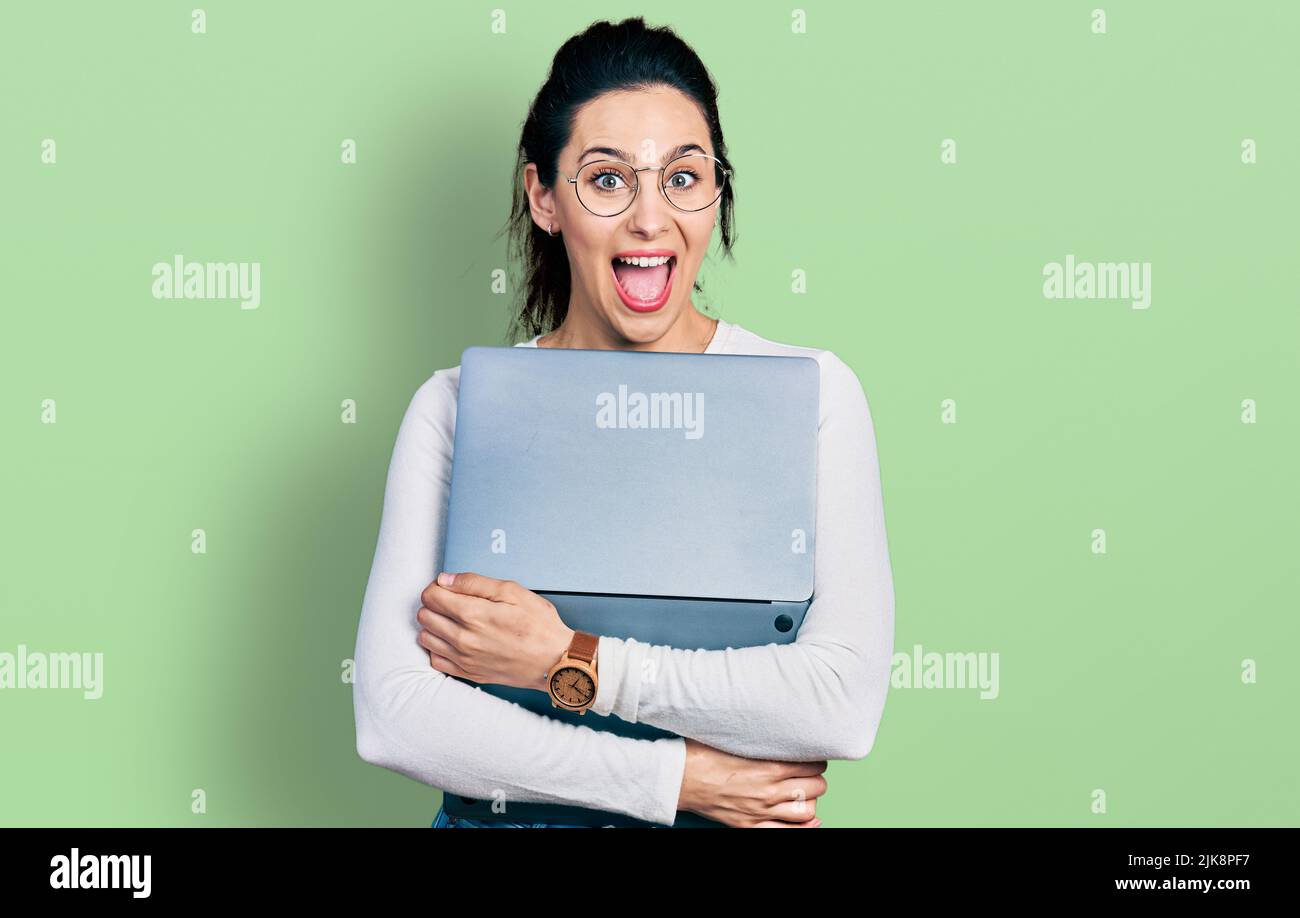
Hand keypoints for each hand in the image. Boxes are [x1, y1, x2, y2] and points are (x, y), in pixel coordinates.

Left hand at [416, 571, 574, 690]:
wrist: (554, 661)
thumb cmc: (539, 625)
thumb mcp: (513, 591)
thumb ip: (475, 583)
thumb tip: (446, 580)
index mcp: (473, 614)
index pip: (431, 596)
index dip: (436, 587)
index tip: (447, 587)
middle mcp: (463, 638)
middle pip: (425, 616)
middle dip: (434, 604)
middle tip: (452, 601)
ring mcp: (464, 659)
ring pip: (426, 638)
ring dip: (434, 625)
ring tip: (452, 620)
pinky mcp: (468, 673)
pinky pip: (436, 660)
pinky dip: (439, 648)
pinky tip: (453, 640)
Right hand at [677, 737, 826, 827]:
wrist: (678, 777)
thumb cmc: (702, 752)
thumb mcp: (734, 735)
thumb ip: (760, 734)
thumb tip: (777, 722)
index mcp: (769, 766)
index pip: (812, 764)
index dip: (815, 758)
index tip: (810, 755)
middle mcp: (769, 791)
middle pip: (815, 787)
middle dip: (815, 777)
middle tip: (808, 772)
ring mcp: (760, 811)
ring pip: (806, 811)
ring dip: (810, 800)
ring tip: (804, 792)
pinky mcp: (749, 825)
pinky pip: (787, 832)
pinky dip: (804, 827)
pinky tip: (809, 819)